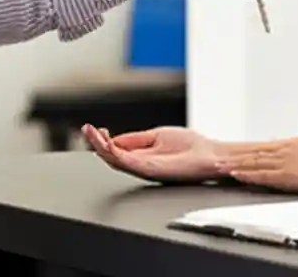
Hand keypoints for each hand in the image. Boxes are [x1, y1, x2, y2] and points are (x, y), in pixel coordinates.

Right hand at [82, 125, 224, 183]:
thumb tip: (115, 137)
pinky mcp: (149, 169)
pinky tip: (106, 141)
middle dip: (96, 143)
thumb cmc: (192, 148)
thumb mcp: (157, 136)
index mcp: (142, 157)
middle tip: (87, 130)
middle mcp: (140, 165)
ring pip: (114, 160)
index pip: (116, 151)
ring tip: (90, 133)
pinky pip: (125, 161)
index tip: (97, 128)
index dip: (104, 140)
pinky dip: (113, 151)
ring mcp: (144, 168)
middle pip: (111, 157)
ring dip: (100, 146)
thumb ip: (136, 139)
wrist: (210, 156)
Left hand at [217, 141, 297, 193]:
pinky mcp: (288, 175)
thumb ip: (290, 148)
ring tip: (220, 166)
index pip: (259, 148)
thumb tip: (276, 142)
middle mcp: (282, 152)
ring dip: (236, 165)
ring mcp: (284, 163)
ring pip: (254, 163)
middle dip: (233, 157)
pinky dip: (249, 175)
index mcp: (287, 146)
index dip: (241, 151)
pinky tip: (238, 175)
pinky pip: (264, 175)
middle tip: (215, 159)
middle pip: (252, 154)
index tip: (227, 152)